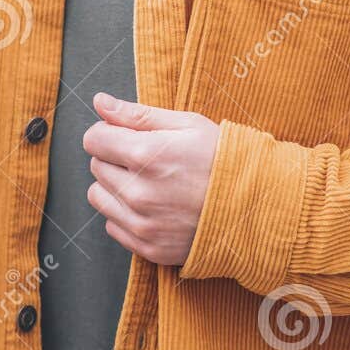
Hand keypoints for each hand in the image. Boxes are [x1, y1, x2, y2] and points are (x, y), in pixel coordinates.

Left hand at [83, 93, 220, 265]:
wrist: (255, 206)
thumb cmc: (222, 159)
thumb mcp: (186, 125)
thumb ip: (136, 114)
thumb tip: (99, 102)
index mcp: (146, 155)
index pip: (94, 139)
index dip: (108, 132)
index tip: (126, 135)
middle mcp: (139, 192)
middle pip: (96, 166)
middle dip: (114, 157)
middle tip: (147, 158)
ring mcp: (143, 224)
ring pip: (98, 197)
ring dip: (115, 186)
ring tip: (147, 181)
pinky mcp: (148, 247)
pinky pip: (113, 226)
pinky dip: (125, 214)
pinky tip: (153, 205)